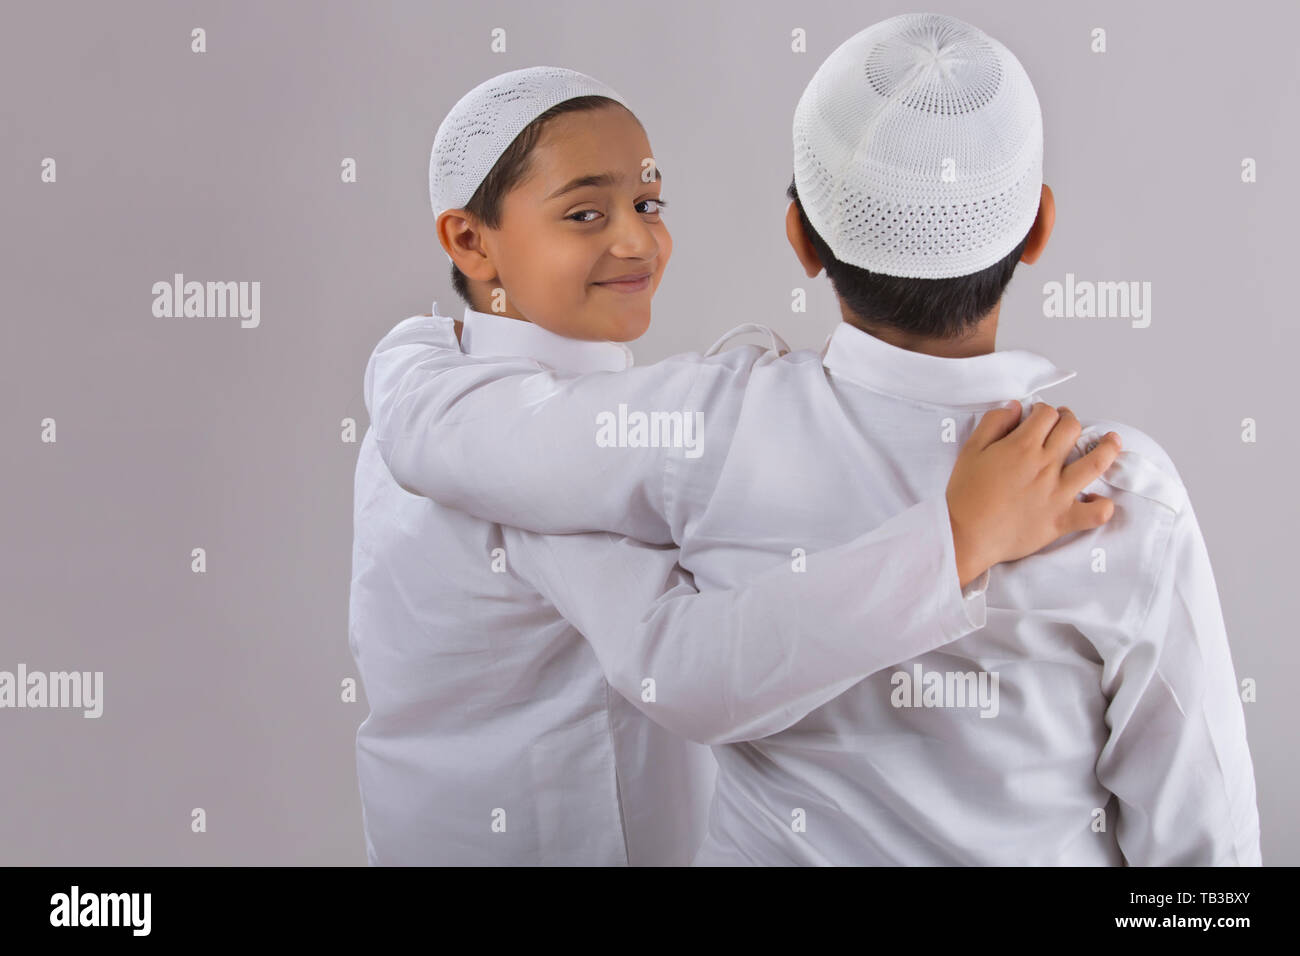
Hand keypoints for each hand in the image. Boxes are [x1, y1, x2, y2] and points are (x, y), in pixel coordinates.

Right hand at [946, 401, 1121, 587]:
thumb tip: (1016, 407)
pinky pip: (1095, 513)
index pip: (1047, 414)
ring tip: (1112, 441)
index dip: (1044, 410)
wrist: (965, 535)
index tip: (1039, 416)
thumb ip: (993, 422)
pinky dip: (1103, 506)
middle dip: (1070, 420)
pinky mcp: (1062, 519)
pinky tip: (1098, 499)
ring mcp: (1058, 493)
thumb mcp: (970, 450)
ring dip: (1108, 448)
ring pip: (1096, 463)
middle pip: (1072, 430)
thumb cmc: (965, 494)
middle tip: (1065, 424)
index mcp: (1022, 446)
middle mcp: (1045, 465)